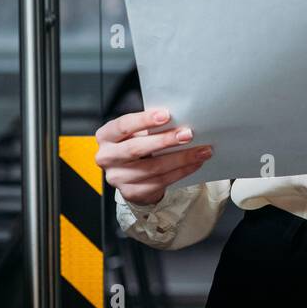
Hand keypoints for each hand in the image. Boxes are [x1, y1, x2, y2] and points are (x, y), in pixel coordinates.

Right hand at [95, 107, 212, 206]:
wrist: (131, 175)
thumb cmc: (136, 145)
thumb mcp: (136, 132)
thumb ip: (149, 126)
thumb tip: (179, 118)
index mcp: (106, 136)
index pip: (123, 125)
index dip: (144, 120)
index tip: (166, 115)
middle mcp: (107, 157)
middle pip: (137, 148)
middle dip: (165, 140)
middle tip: (188, 134)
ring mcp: (117, 178)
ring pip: (153, 167)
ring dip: (181, 158)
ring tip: (201, 150)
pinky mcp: (131, 192)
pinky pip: (161, 181)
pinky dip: (181, 171)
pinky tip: (194, 164)